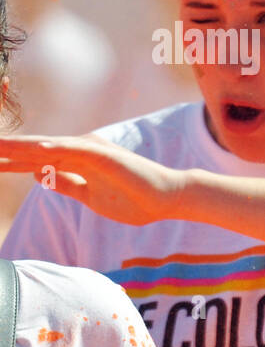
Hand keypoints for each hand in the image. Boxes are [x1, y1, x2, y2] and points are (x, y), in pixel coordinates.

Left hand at [0, 134, 185, 225]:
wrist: (168, 199)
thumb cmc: (135, 199)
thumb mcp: (91, 197)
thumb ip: (67, 184)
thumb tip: (39, 176)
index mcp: (78, 161)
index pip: (36, 160)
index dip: (9, 161)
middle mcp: (82, 151)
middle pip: (36, 150)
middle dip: (7, 150)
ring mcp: (93, 151)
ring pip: (49, 147)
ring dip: (22, 147)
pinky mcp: (106, 156)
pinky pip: (76, 152)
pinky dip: (56, 150)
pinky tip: (37, 150)